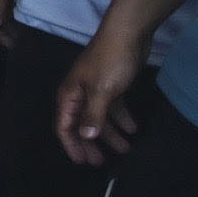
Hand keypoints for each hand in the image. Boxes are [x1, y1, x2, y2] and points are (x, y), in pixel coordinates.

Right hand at [55, 23, 147, 164]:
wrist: (128, 33)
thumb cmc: (110, 62)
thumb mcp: (102, 91)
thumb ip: (93, 115)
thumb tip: (85, 136)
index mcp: (69, 97)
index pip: (64, 127)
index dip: (72, 145)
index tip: (83, 162)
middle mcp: (79, 96)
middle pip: (81, 125)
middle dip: (91, 144)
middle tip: (101, 162)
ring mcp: (95, 91)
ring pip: (100, 118)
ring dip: (110, 134)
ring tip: (124, 149)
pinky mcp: (112, 86)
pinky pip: (113, 108)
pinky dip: (121, 118)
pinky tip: (133, 129)